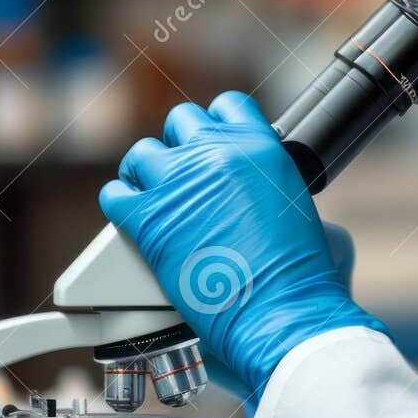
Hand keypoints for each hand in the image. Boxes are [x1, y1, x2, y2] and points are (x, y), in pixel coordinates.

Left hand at [99, 91, 387, 401]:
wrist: (281, 312)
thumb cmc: (301, 274)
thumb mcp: (299, 206)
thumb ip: (271, 181)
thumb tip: (258, 192)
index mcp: (259, 145)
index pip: (227, 105)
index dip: (217, 125)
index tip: (213, 143)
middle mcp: (216, 152)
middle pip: (180, 122)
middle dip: (180, 147)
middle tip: (183, 176)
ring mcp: (178, 182)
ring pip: (142, 153)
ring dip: (146, 172)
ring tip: (152, 195)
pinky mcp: (148, 218)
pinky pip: (116, 193)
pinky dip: (121, 204)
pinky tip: (132, 219)